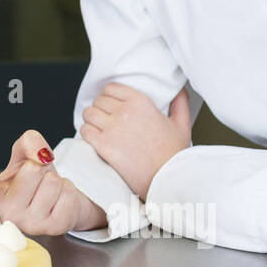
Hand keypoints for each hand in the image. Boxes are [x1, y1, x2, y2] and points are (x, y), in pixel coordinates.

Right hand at [0, 130, 101, 235]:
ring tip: (46, 191)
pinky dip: (67, 189)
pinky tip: (58, 200)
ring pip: (53, 181)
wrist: (57, 202)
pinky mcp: (54, 228)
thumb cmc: (33, 179)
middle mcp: (9, 214)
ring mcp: (32, 224)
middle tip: (36, 181)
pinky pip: (68, 193)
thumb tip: (42, 155)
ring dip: (54, 180)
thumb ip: (29, 141)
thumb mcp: (24, 155)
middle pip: (33, 170)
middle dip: (39, 168)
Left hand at [80, 83, 192, 200]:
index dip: (109, 97)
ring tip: (99, 129)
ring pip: (88, 114)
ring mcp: (112, 128)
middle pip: (98, 101)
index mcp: (141, 102)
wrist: (168, 179)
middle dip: (100, 109)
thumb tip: (179, 90)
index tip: (112, 106)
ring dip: (92, 121)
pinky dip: (87, 134)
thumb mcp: (182, 124)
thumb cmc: (175, 154)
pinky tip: (95, 140)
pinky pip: (85, 130)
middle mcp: (124, 111)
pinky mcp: (103, 145)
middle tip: (106, 120)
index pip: (111, 88)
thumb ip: (180, 103)